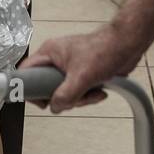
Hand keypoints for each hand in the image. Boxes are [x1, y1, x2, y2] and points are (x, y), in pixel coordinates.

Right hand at [21, 22, 141, 113]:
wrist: (127, 46)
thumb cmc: (104, 50)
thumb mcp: (81, 76)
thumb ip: (65, 95)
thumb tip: (55, 107)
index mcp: (49, 53)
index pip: (26, 72)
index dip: (30, 89)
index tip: (41, 101)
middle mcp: (56, 60)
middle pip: (46, 88)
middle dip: (63, 98)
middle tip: (74, 97)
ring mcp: (68, 68)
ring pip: (63, 93)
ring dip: (79, 99)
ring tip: (92, 93)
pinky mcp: (81, 75)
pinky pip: (77, 93)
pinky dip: (87, 97)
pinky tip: (99, 92)